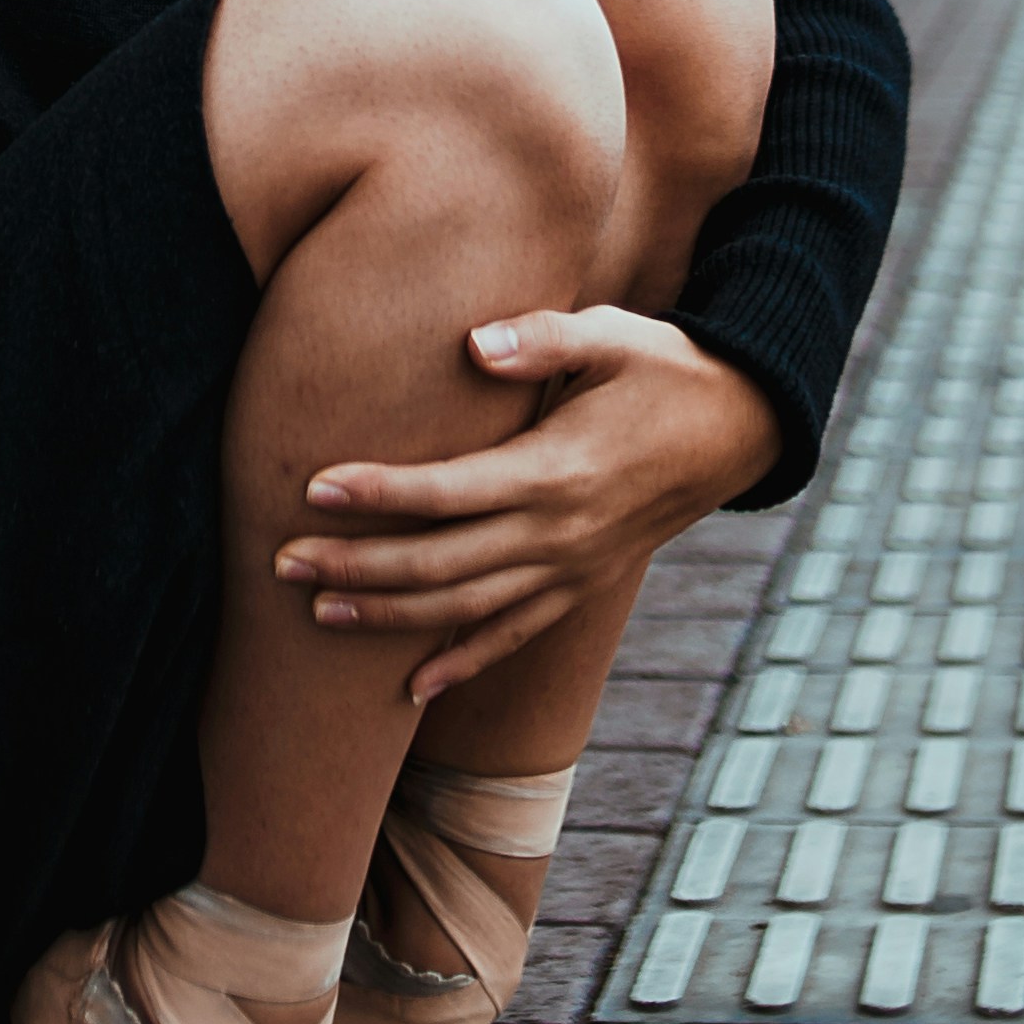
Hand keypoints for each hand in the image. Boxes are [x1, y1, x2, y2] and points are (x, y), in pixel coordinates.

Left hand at [275, 308, 781, 701]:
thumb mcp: (614, 336)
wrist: (742, 429)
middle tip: (281, 561)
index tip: (315, 487)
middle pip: (441, 563)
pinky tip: (411, 687)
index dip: (379, 494)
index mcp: (556, 472)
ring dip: (390, 618)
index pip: (447, 492)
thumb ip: (543, 338)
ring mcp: (572, 570)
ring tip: (318, 615)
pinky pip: (515, 636)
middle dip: (358, 566)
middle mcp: (560, 535)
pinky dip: (463, 663)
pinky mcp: (583, 587)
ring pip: (466, 610)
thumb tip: (474, 343)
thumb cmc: (665, 370)